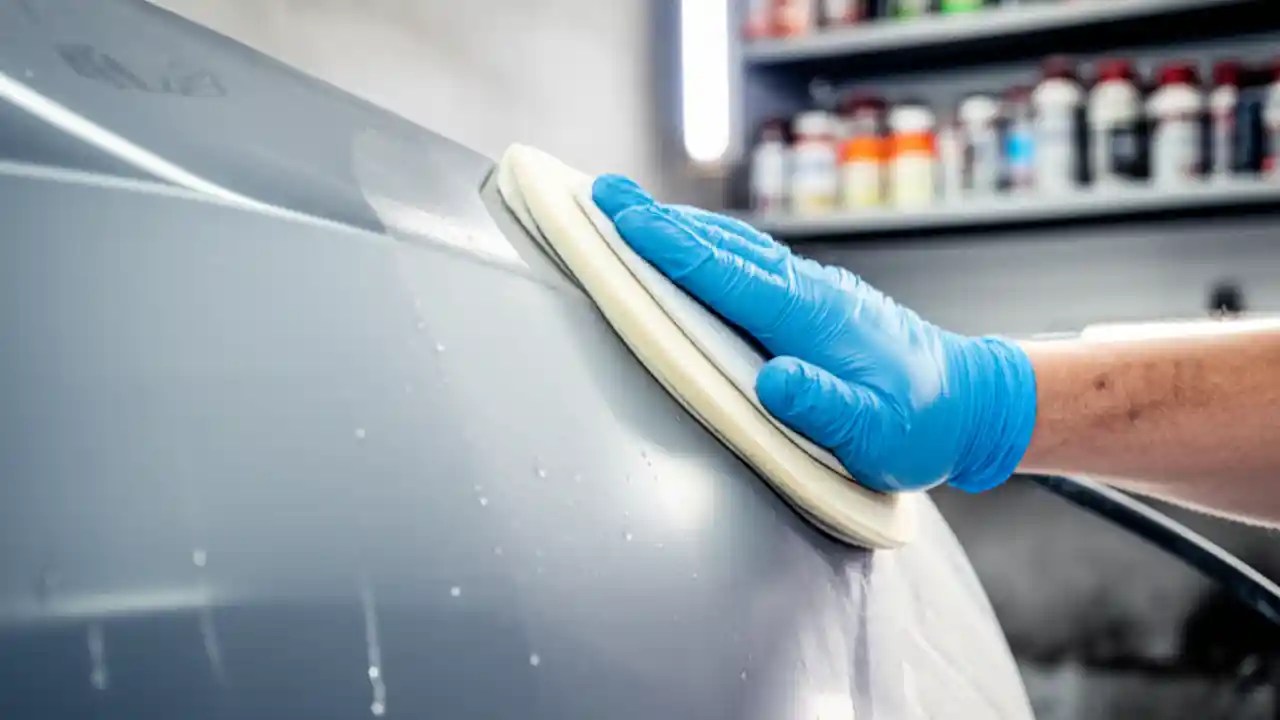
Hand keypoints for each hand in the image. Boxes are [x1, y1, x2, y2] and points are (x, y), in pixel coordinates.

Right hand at [591, 175, 1036, 492]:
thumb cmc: (919, 425)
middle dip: (658, 219)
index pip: (727, 273)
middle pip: (721, 245)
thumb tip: (773, 381)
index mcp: (811, 316)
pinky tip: (693, 245)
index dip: (670, 246)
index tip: (622, 217)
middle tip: (601, 193)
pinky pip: (750, 260)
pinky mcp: (813, 298)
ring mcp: (812, 289)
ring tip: (630, 210)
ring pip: (735, 246)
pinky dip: (711, 245)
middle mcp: (808, 289)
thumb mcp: (877, 433)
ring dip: (681, 226)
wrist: (969, 400)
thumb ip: (825, 407)